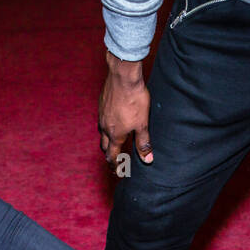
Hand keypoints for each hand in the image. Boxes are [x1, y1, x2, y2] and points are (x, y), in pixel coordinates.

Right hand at [99, 50, 151, 164]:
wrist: (123, 77)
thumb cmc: (134, 100)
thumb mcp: (143, 124)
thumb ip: (144, 143)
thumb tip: (147, 160)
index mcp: (115, 135)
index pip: (112, 156)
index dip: (115, 166)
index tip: (118, 172)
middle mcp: (105, 128)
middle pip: (104, 147)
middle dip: (109, 155)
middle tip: (116, 161)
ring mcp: (101, 116)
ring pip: (101, 133)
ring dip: (107, 141)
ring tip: (114, 142)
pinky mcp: (101, 105)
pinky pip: (101, 120)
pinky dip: (106, 127)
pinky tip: (113, 122)